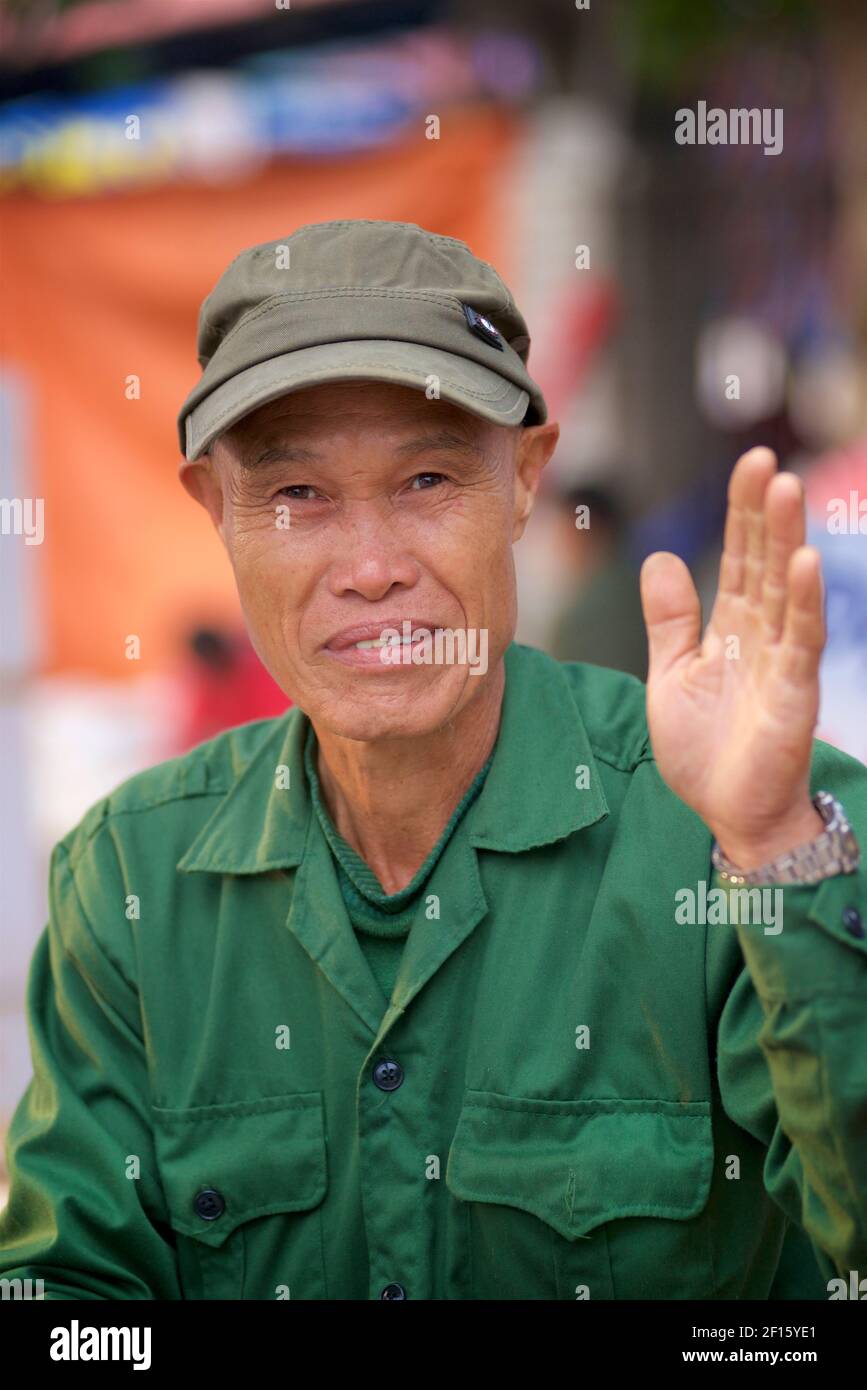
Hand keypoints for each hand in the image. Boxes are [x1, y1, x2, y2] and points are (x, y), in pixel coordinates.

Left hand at [639, 446, 825, 870]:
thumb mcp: (672, 675)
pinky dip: (803, 602)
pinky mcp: (794, 693)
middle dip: (763, 511)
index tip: (746, 463)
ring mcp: (781, 660)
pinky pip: (800, 640)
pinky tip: (804, 563)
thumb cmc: (705, 748)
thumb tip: (662, 557)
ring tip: (784, 490)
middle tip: (763, 460)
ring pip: (785, 589)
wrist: (727, 813)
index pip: (738, 556)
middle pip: (763, 561)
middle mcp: (761, 634)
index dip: (741, 512)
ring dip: (786, 540)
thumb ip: (671, 620)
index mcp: (731, 626)